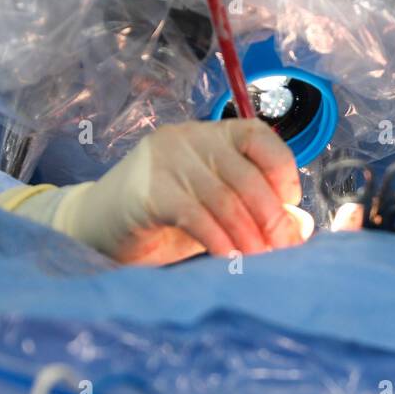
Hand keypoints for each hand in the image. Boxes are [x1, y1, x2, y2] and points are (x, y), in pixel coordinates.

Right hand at [33, 120, 302, 264]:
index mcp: (212, 133)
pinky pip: (196, 216)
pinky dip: (219, 240)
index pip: (260, 136)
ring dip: (248, 235)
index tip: (290, 205)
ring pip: (224, 199)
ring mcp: (166, 160)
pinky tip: (230, 258)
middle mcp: (190, 138)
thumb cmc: (164, 218)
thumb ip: (253, 210)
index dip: (282, 169)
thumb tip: (300, 225)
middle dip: (271, 217)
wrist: (94, 226)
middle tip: (283, 248)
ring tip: (259, 260)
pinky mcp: (149, 190)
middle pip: (246, 175)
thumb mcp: (215, 208)